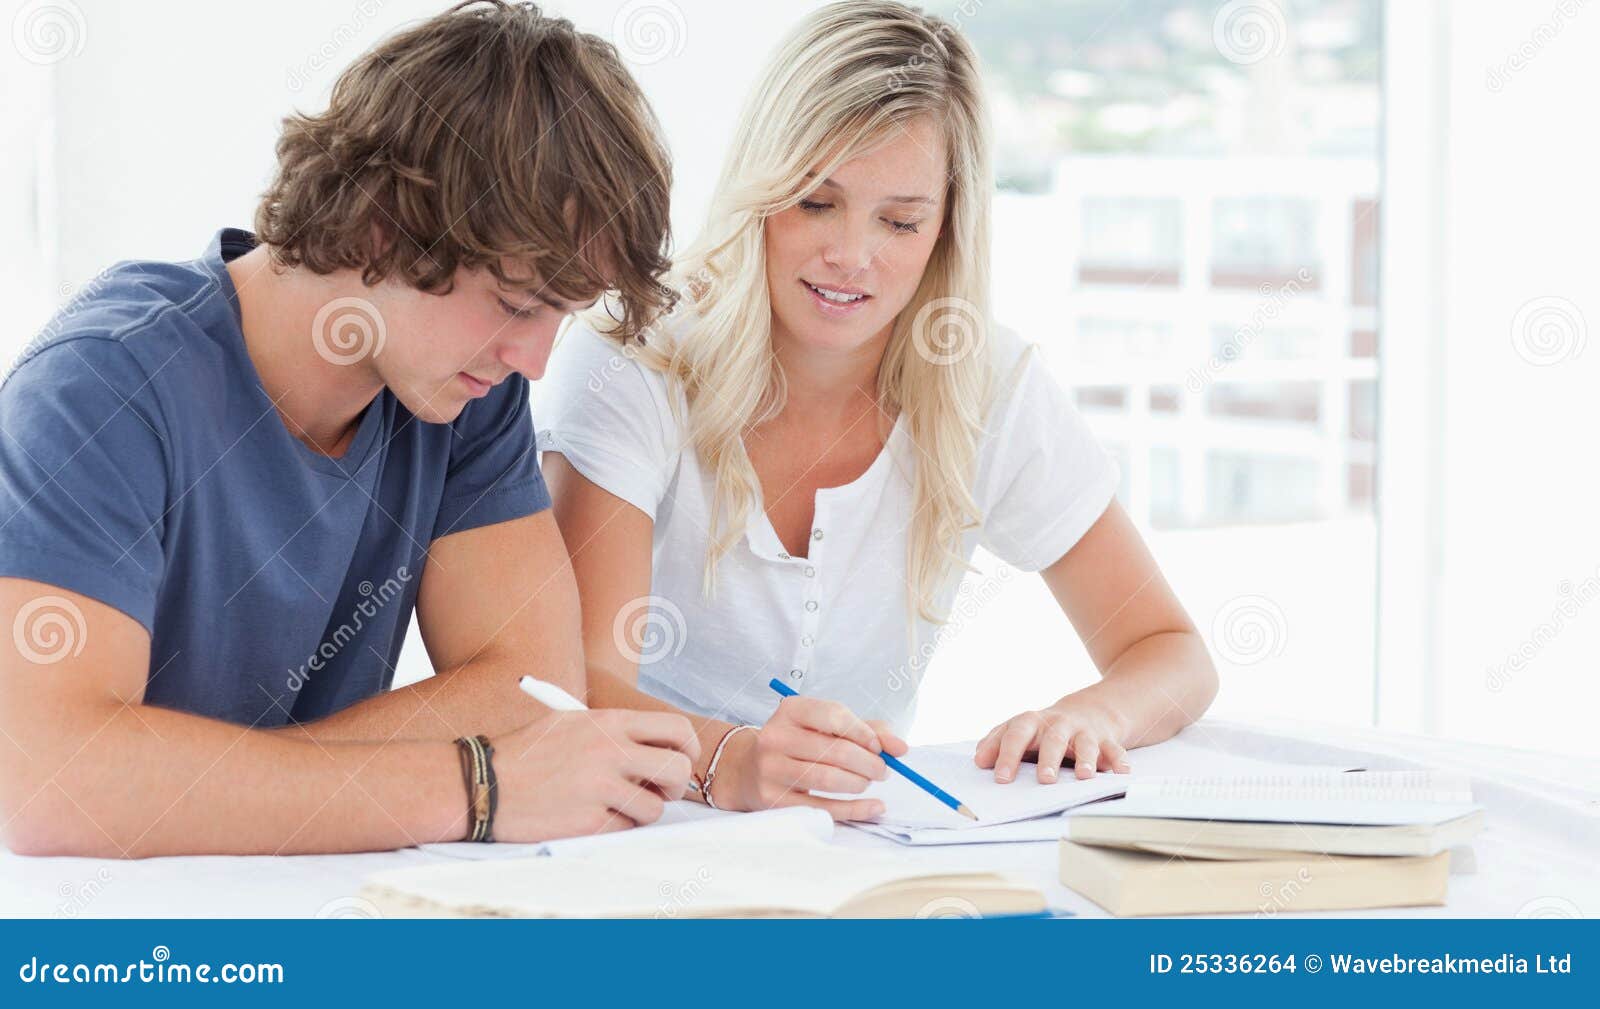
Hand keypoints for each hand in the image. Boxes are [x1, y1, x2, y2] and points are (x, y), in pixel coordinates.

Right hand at [489, 709, 699, 840]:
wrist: (483, 784)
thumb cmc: (527, 753)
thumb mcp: (569, 722)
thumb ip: (613, 730)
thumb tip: (656, 745)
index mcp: (608, 722)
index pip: (675, 729)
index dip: (687, 748)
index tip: (681, 759)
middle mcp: (609, 751)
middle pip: (678, 770)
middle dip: (677, 786)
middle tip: (661, 790)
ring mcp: (599, 787)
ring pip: (656, 808)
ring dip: (643, 811)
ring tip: (619, 804)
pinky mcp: (588, 821)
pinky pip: (626, 828)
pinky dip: (617, 826)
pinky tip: (593, 815)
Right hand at [713, 696, 907, 820]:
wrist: (749, 769)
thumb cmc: (800, 744)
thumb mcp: (828, 727)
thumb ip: (869, 731)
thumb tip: (901, 748)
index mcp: (790, 710)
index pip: (834, 715)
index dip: (864, 732)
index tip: (880, 747)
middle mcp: (775, 736)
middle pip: (834, 750)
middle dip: (869, 762)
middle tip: (883, 770)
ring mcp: (771, 769)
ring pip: (828, 778)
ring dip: (859, 783)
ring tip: (868, 782)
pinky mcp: (773, 799)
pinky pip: (822, 808)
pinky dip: (855, 809)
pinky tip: (874, 806)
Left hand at [974, 697, 1129, 783]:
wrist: (1090, 710)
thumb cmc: (1045, 727)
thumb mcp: (1020, 729)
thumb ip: (997, 741)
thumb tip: (978, 759)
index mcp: (1032, 722)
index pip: (1016, 734)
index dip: (1007, 754)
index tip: (1000, 777)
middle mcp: (1058, 725)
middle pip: (1052, 738)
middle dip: (1048, 758)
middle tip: (1044, 779)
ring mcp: (1084, 731)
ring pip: (1085, 743)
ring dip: (1085, 759)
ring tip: (1083, 776)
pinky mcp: (1106, 739)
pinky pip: (1115, 749)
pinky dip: (1119, 760)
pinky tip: (1121, 772)